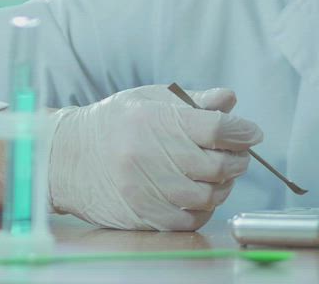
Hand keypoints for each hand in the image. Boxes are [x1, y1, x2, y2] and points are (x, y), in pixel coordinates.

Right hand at [49, 84, 261, 230]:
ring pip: (208, 195)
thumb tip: (231, 100)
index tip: (251, 132)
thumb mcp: (151, 99)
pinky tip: (200, 194)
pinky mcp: (143, 216)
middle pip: (217, 165)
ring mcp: (146, 190)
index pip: (216, 128)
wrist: (67, 158)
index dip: (242, 130)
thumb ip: (194, 101)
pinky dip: (204, 208)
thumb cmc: (115, 123)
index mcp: (154, 120)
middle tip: (238, 154)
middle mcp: (149, 156)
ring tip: (218, 174)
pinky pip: (190, 219)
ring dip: (224, 185)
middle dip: (237, 159)